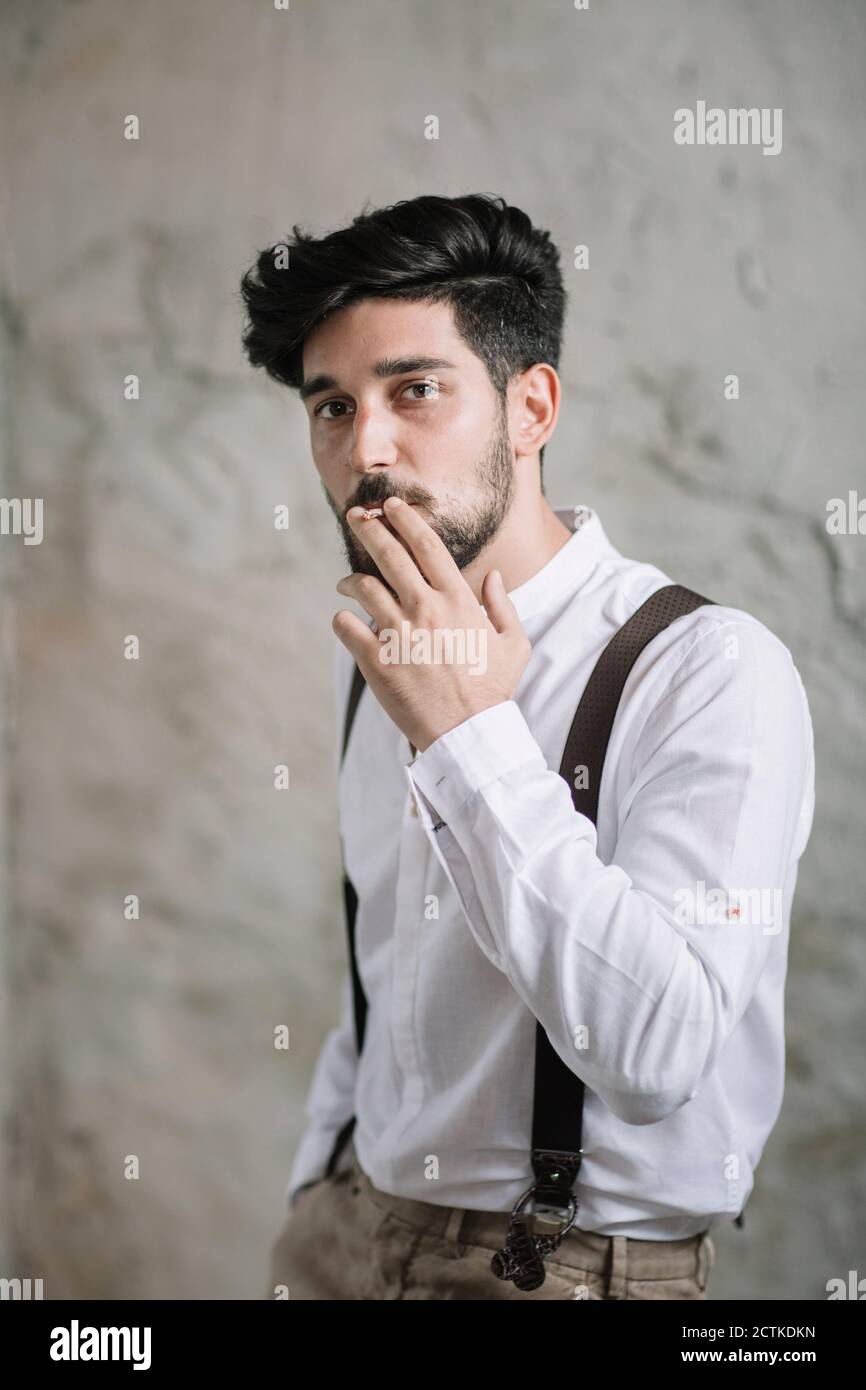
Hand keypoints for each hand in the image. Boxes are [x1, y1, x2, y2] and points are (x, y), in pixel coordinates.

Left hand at [332, 496, 530, 751]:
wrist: (469, 734)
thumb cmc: (493, 690)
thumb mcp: (514, 644)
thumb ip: (503, 606)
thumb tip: (491, 577)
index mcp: (458, 600)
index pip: (427, 545)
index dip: (406, 519)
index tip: (392, 507)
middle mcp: (426, 610)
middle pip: (389, 555)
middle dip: (369, 529)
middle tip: (355, 517)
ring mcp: (399, 635)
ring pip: (363, 588)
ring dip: (349, 579)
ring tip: (345, 581)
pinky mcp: (377, 662)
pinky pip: (346, 627)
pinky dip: (341, 619)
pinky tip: (345, 620)